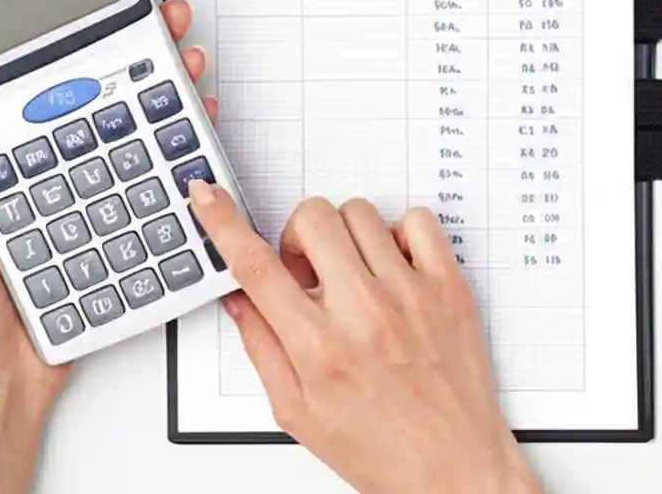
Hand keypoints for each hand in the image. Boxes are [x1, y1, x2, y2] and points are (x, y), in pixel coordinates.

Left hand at [0, 0, 213, 388]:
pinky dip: (177, 168)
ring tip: (188, 71)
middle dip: (137, 62)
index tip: (92, 21)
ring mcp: (86, 206)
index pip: (36, 96)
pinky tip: (192, 143)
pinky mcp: (115, 235)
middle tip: (166, 28)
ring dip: (166, 103)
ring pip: (132, 144)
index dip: (66, 55)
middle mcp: (48, 179)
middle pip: (96, 108)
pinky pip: (149, 197)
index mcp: (2, 170)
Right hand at [188, 185, 542, 493]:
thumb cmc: (381, 450)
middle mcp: (364, 314)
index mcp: (318, 348)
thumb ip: (262, 348)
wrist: (454, 470)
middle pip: (311, 219)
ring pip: (359, 212)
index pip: (255, 266)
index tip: (207, 195)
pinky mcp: (449, 288)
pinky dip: (399, 233)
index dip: (222, 222)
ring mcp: (411, 296)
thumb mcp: (297, 413)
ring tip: (353, 274)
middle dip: (297, 236)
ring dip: (344, 235)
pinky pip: (418, 221)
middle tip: (307, 270)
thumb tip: (239, 298)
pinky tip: (393, 268)